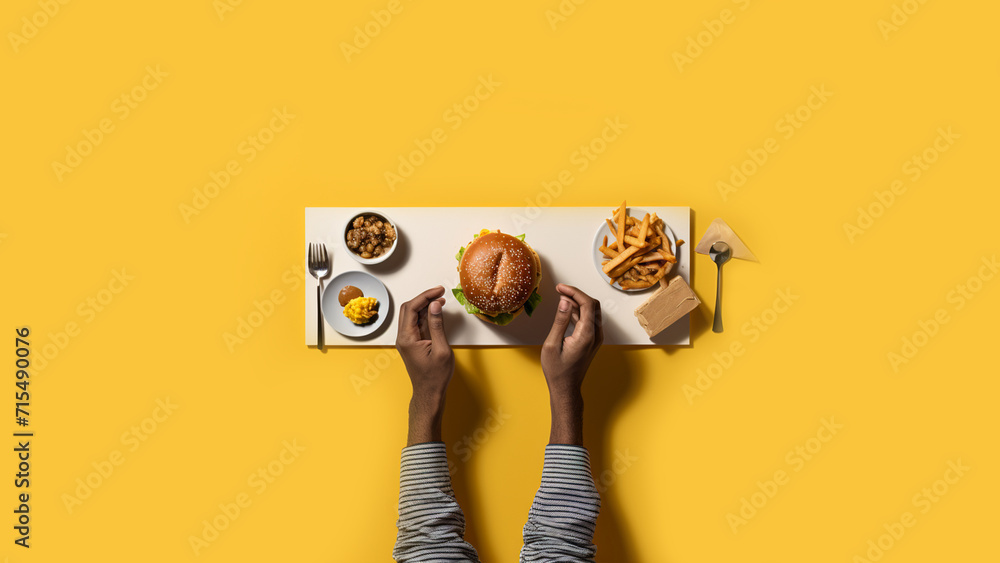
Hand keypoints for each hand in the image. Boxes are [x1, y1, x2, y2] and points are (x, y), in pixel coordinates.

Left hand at [396, 286, 453, 444]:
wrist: (429, 393)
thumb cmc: (436, 376)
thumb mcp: (441, 349)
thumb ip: (437, 325)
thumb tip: (435, 305)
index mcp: (407, 338)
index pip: (412, 308)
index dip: (426, 296)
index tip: (440, 290)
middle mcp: (402, 337)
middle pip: (409, 308)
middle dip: (424, 298)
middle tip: (440, 293)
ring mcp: (405, 340)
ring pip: (411, 315)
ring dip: (424, 305)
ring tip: (440, 301)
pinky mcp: (410, 343)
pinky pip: (415, 323)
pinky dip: (424, 315)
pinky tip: (435, 312)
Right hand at [542, 284, 603, 395]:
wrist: (566, 388)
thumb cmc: (557, 370)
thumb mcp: (552, 344)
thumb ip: (560, 321)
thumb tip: (564, 301)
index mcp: (586, 335)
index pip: (587, 304)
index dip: (574, 292)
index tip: (560, 288)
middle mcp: (595, 335)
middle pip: (592, 305)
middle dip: (577, 294)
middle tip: (561, 290)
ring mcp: (595, 338)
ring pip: (592, 311)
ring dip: (578, 302)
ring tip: (561, 298)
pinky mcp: (592, 340)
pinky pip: (589, 320)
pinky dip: (579, 311)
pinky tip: (567, 309)